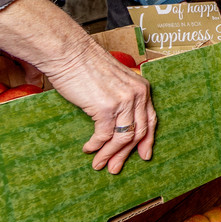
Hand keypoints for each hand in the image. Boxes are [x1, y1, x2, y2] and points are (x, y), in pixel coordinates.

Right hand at [45, 44, 156, 173]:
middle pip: (138, 132)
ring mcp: (123, 101)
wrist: (69, 53)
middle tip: (115, 168)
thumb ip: (121, 98)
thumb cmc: (86, 66)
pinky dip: (96, 145)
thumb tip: (118, 122)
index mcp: (142, 88)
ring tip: (99, 164)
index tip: (144, 155)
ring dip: (110, 154)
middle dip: (126, 153)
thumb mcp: (114, 81)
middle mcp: (137, 95)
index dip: (147, 140)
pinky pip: (104, 135)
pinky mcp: (106, 107)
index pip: (150, 120)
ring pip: (123, 137)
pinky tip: (88, 149)